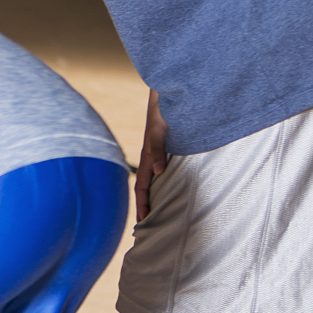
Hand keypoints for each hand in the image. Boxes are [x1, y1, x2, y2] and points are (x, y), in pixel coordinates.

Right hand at [133, 89, 166, 221]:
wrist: (168, 88)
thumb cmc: (164, 107)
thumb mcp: (160, 128)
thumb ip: (158, 148)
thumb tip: (158, 171)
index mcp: (148, 155)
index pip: (142, 186)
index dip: (143, 204)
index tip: (144, 222)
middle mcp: (152, 155)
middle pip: (147, 185)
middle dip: (146, 204)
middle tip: (148, 224)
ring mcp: (159, 150)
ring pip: (154, 177)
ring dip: (154, 193)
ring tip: (158, 208)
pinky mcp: (167, 143)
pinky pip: (162, 167)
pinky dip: (163, 180)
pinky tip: (169, 183)